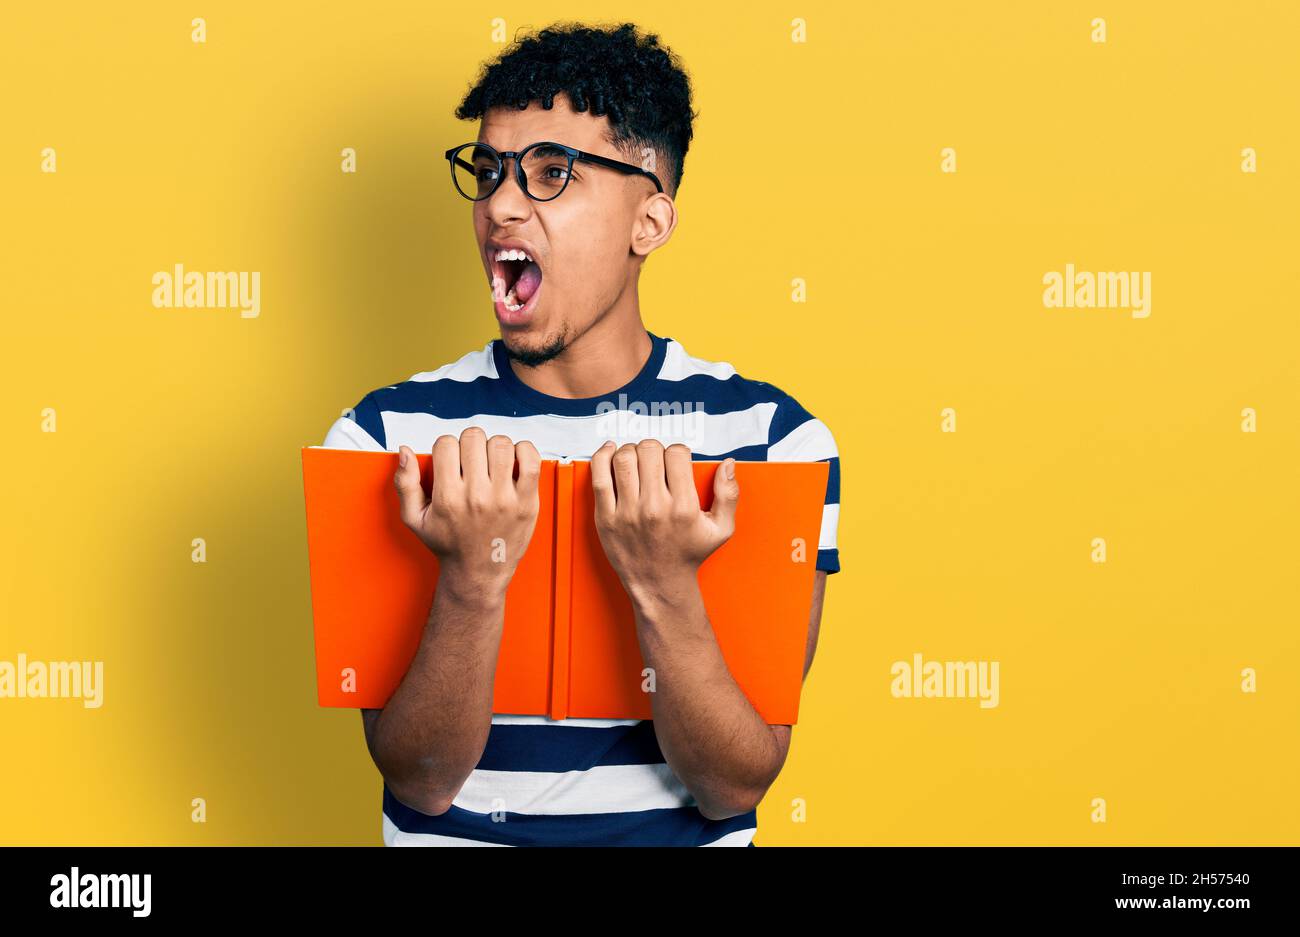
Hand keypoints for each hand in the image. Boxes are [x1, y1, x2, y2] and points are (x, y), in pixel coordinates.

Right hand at [394, 428, 540, 598]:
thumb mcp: (415, 519)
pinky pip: (531, 461)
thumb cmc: (448, 544)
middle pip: (473, 438)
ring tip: (491, 462)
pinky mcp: (527, 502)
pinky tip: (514, 460)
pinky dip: (525, 451)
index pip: (446, 444)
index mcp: (448, 497)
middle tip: (471, 461)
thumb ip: (405, 483)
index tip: (451, 461)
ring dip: (494, 446)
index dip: (446, 447)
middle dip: (469, 444)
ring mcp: (505, 499)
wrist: (478, 573)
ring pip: (501, 444)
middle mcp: (477, 496)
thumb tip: (405, 451)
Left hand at [589, 439, 738, 596]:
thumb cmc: (688, 555)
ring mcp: (627, 513)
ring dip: (630, 451)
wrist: (659, 585)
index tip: (676, 461)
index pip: (677, 453)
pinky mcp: (605, 518)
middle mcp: (654, 508)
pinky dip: (602, 457)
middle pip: (649, 450)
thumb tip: (728, 463)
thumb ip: (728, 494)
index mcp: (683, 507)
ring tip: (636, 460)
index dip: (678, 451)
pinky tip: (610, 451)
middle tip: (655, 460)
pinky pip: (599, 477)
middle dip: (654, 448)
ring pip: (624, 458)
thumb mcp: (721, 529)